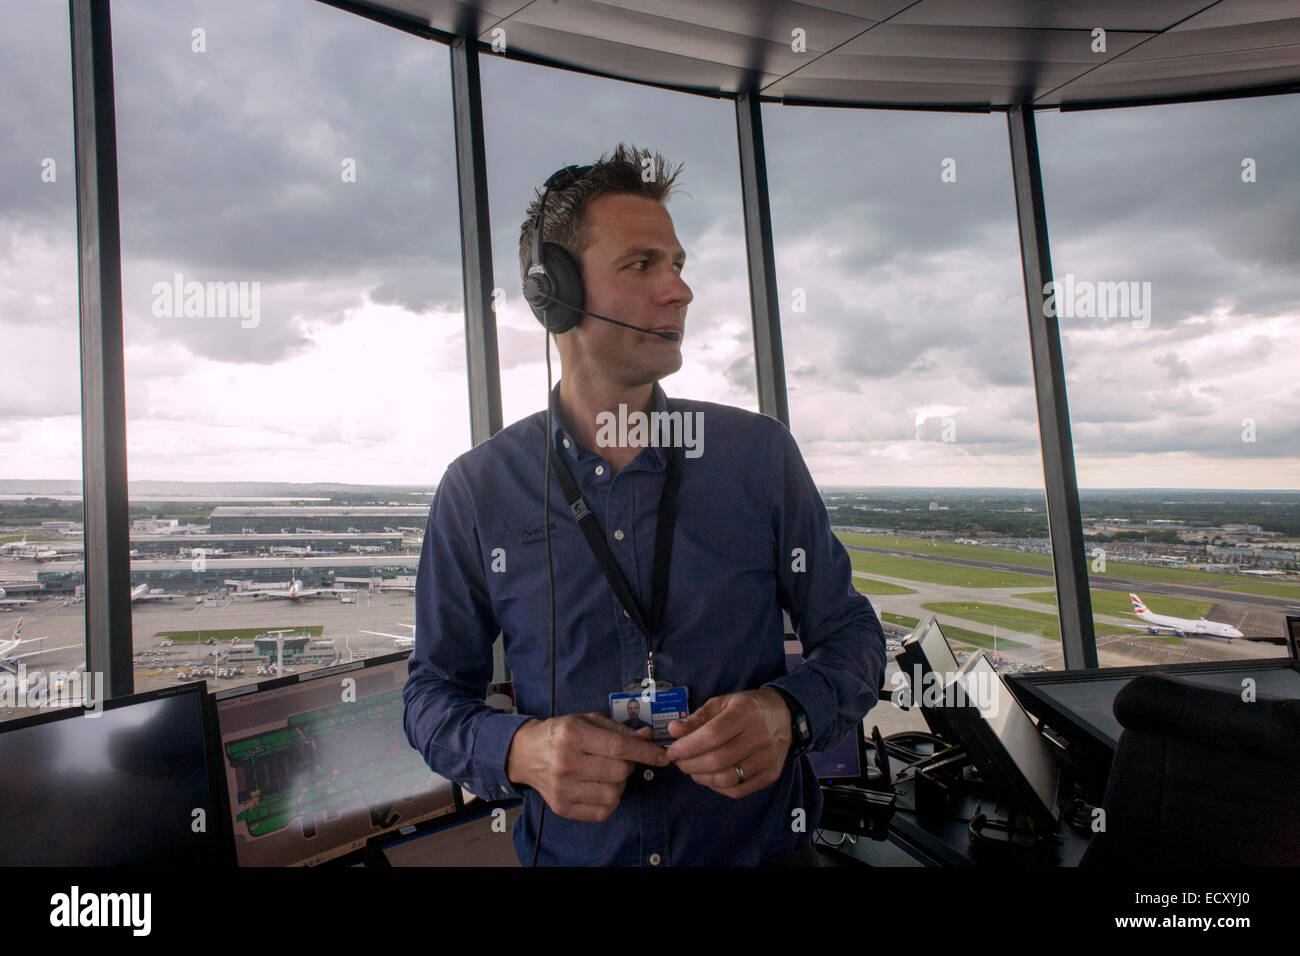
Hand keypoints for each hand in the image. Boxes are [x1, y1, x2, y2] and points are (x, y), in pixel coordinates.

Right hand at [506, 713, 668, 822]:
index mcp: (572, 735)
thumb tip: (649, 738)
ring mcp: (562, 788)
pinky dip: (609, 800)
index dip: (646, 752)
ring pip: (614, 794)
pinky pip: (602, 811)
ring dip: (619, 784)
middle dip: (630, 765)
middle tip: (622, 759)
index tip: (663, 756)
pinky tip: (600, 786)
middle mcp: (565, 762)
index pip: (619, 747)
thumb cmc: (561, 734)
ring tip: (607, 772)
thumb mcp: (587, 721)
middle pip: (619, 772)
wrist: (526, 753)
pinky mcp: (562, 807)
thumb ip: (619, 730)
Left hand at [664, 688, 791, 798]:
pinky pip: (738, 790)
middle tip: (678, 761)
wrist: (784, 715)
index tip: (672, 751)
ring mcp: (767, 758)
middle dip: (689, 765)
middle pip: (717, 761)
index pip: (712, 736)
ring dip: (701, 778)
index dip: (687, 747)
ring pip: (726, 779)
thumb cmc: (747, 708)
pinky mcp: (771, 774)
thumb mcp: (722, 703)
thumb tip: (673, 731)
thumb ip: (697, 718)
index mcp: (745, 713)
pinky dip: (717, 787)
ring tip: (692, 768)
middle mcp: (759, 737)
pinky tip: (710, 776)